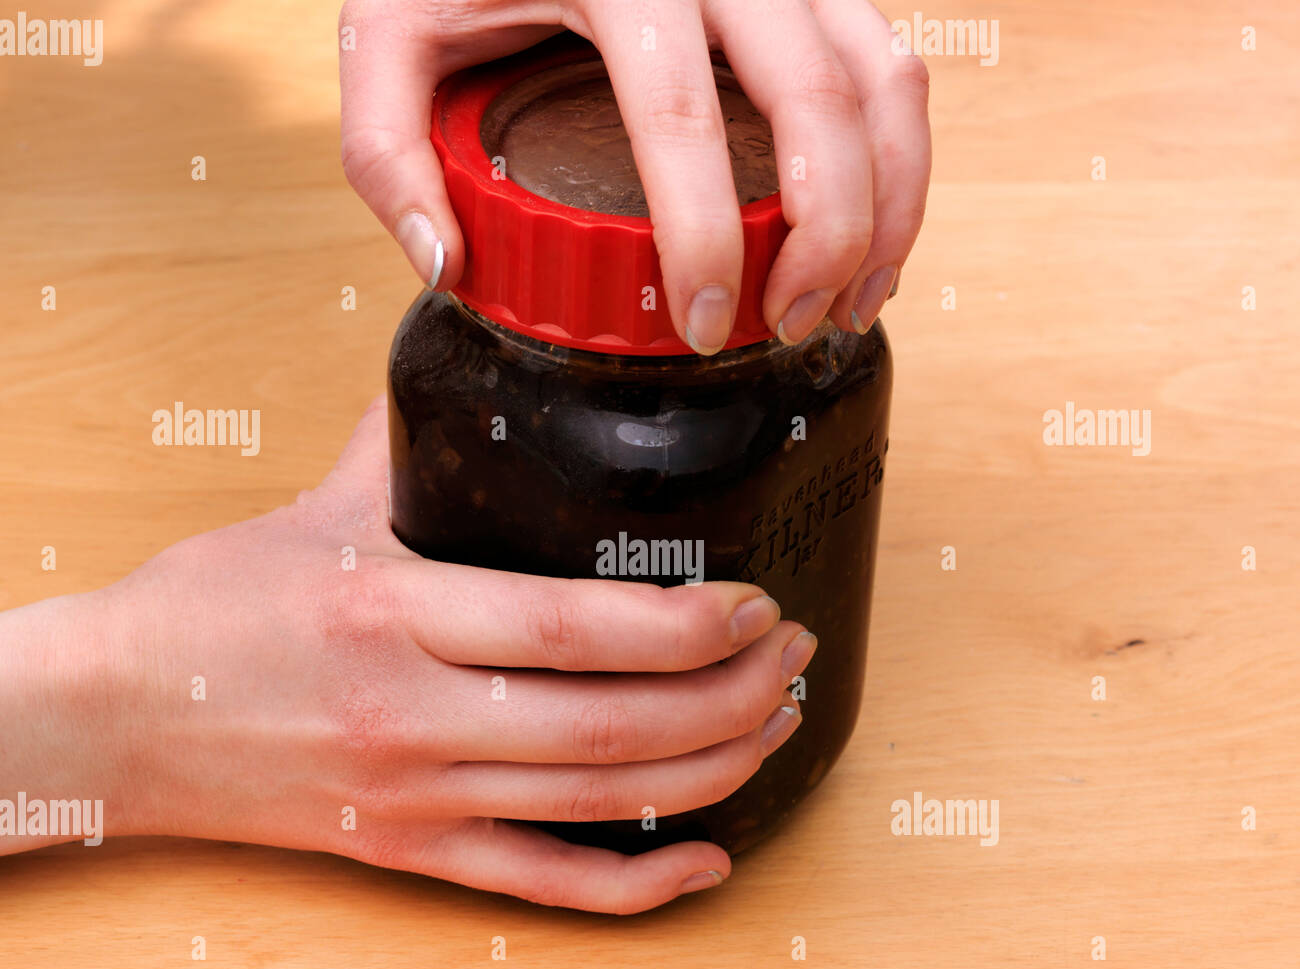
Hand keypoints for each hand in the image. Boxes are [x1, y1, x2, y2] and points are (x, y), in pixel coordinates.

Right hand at [1, 400, 813, 912]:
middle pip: (615, 727)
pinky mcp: (413, 853)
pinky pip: (544, 886)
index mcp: (398, 614)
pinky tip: (707, 861)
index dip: (688, 624)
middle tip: (792, 659)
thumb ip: (413, 440)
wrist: (118, 717)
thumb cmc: (212, 607)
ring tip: (777, 725)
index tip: (756, 604)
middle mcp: (417, 715)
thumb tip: (480, 369)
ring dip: (712, 771)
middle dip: (733, 698)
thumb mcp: (317, 506)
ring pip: (599, 805)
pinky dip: (638, 887)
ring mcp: (419, 796)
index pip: (576, 626)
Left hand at [338, 0, 929, 349]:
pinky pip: (887, 63)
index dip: (706, 237)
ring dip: (886, 206)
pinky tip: (869, 236)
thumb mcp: (388, 37)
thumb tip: (446, 267)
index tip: (706, 325)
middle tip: (793, 327)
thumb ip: (388, 152)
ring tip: (850, 302)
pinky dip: (898, 159)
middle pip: (815, 102)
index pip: (680, 117)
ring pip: (879, 80)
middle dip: (826, 237)